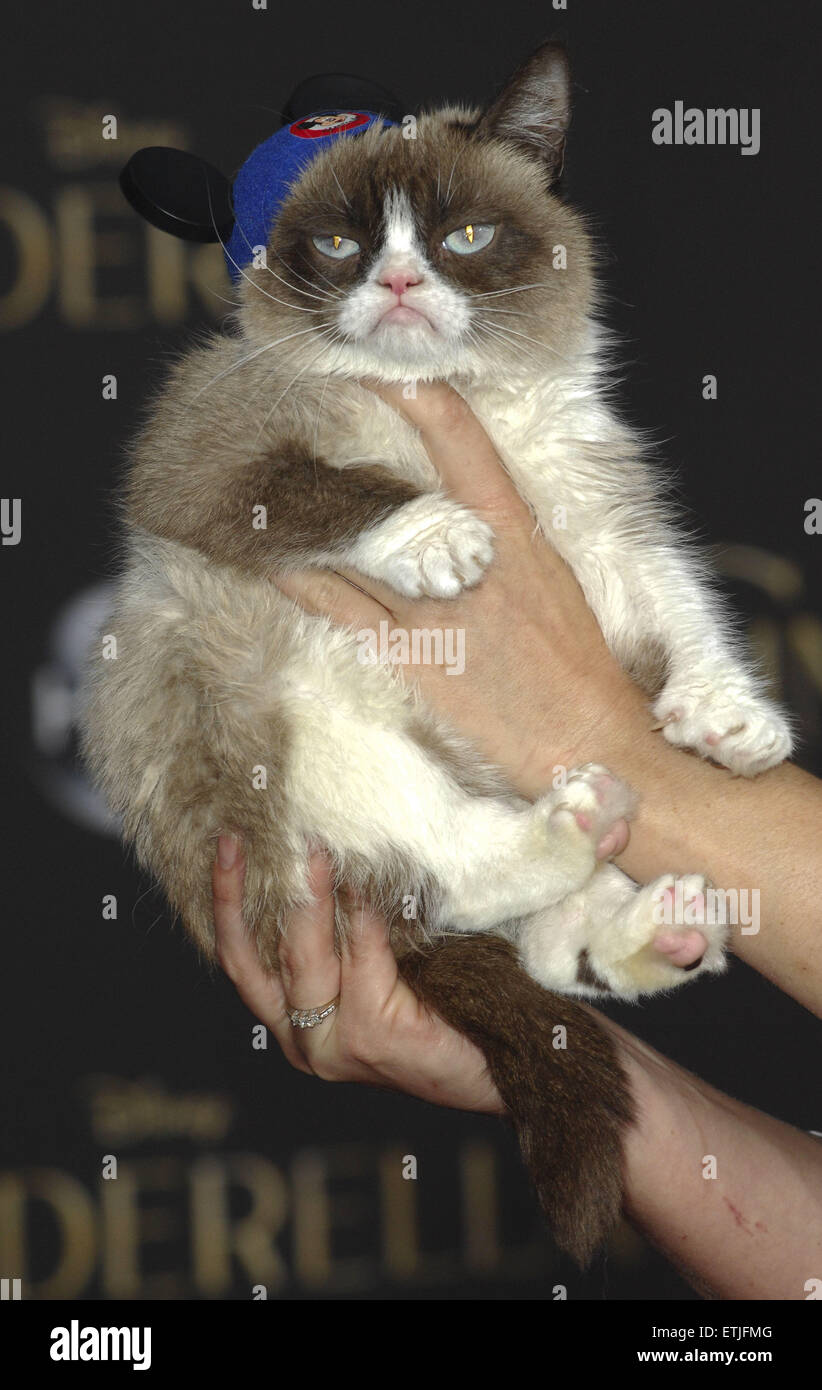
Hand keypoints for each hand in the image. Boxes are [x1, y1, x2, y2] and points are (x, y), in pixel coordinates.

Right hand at [213, 836, 504, 1114]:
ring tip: (312, 842)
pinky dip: (361, 911)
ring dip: (306, 893)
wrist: (510, 1059)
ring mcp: (335, 1045)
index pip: (242, 957)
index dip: (228, 898)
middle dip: (240, 891)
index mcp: (296, 1023)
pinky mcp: (373, 1038)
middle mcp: (304, 1040)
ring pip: (303, 955)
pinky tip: (366, 874)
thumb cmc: (447, 1004)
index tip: (229, 842)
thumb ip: (345, 925)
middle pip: (252, 959)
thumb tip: (324, 841)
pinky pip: (361, 955)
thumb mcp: (380, 961)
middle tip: (242, 834)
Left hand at [274, 380, 649, 802]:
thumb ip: (505, 533)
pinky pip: (337, 605)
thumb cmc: (577, 660)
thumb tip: (461, 501)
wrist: (583, 738)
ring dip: (310, 512)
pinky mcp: (406, 654)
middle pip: (387, 487)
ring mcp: (430, 606)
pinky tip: (270, 554)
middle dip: (338, 451)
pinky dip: (301, 577)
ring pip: (351, 543)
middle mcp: (465, 558)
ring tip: (268, 481)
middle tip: (291, 417)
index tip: (371, 362)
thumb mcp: (554, 576)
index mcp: (512, 529)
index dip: (410, 389)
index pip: (457, 433)